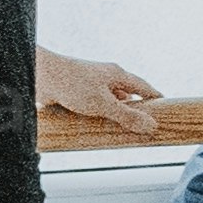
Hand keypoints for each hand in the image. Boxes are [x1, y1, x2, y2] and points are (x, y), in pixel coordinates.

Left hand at [33, 46, 171, 140]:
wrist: (37, 74)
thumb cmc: (71, 83)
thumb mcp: (103, 104)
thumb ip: (127, 116)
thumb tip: (152, 126)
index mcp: (116, 74)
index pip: (143, 86)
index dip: (155, 96)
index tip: (164, 105)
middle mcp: (103, 77)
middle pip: (125, 93)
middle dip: (134, 107)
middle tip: (142, 123)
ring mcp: (87, 83)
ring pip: (106, 99)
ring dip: (112, 112)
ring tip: (119, 128)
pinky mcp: (72, 91)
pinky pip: (89, 105)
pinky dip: (95, 114)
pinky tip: (93, 125)